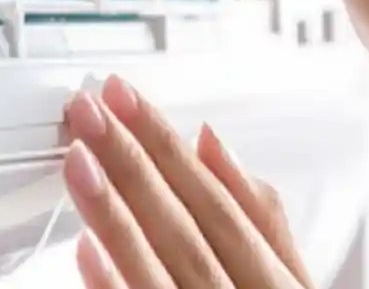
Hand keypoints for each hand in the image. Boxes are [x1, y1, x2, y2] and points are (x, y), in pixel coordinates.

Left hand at [61, 76, 311, 288]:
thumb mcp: (290, 283)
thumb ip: (260, 217)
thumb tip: (211, 140)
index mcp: (276, 282)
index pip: (218, 199)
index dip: (167, 144)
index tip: (123, 97)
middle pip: (187, 225)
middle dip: (135, 161)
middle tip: (90, 111)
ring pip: (158, 267)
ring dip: (115, 209)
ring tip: (78, 157)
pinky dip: (111, 286)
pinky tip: (83, 248)